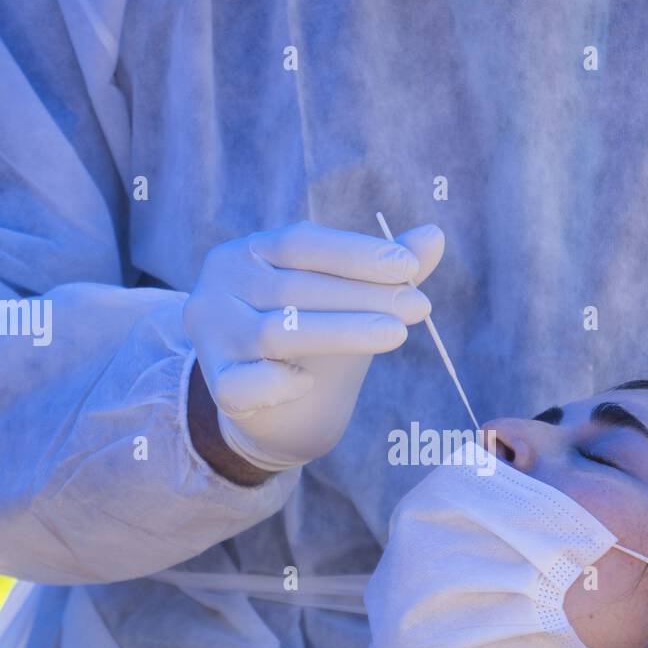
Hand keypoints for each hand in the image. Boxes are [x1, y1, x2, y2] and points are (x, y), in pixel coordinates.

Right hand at [183, 219, 444, 473]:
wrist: (281, 413)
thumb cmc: (316, 342)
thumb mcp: (352, 301)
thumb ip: (385, 270)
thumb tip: (435, 234)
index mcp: (249, 252)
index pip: (302, 243)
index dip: (356, 254)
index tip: (409, 268)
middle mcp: (221, 287)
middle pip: (295, 287)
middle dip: (363, 297)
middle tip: (419, 307)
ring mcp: (212, 336)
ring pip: (277, 332)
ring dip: (341, 332)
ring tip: (396, 335)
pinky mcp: (216, 385)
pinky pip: (245, 384)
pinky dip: (277, 382)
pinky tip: (308, 381)